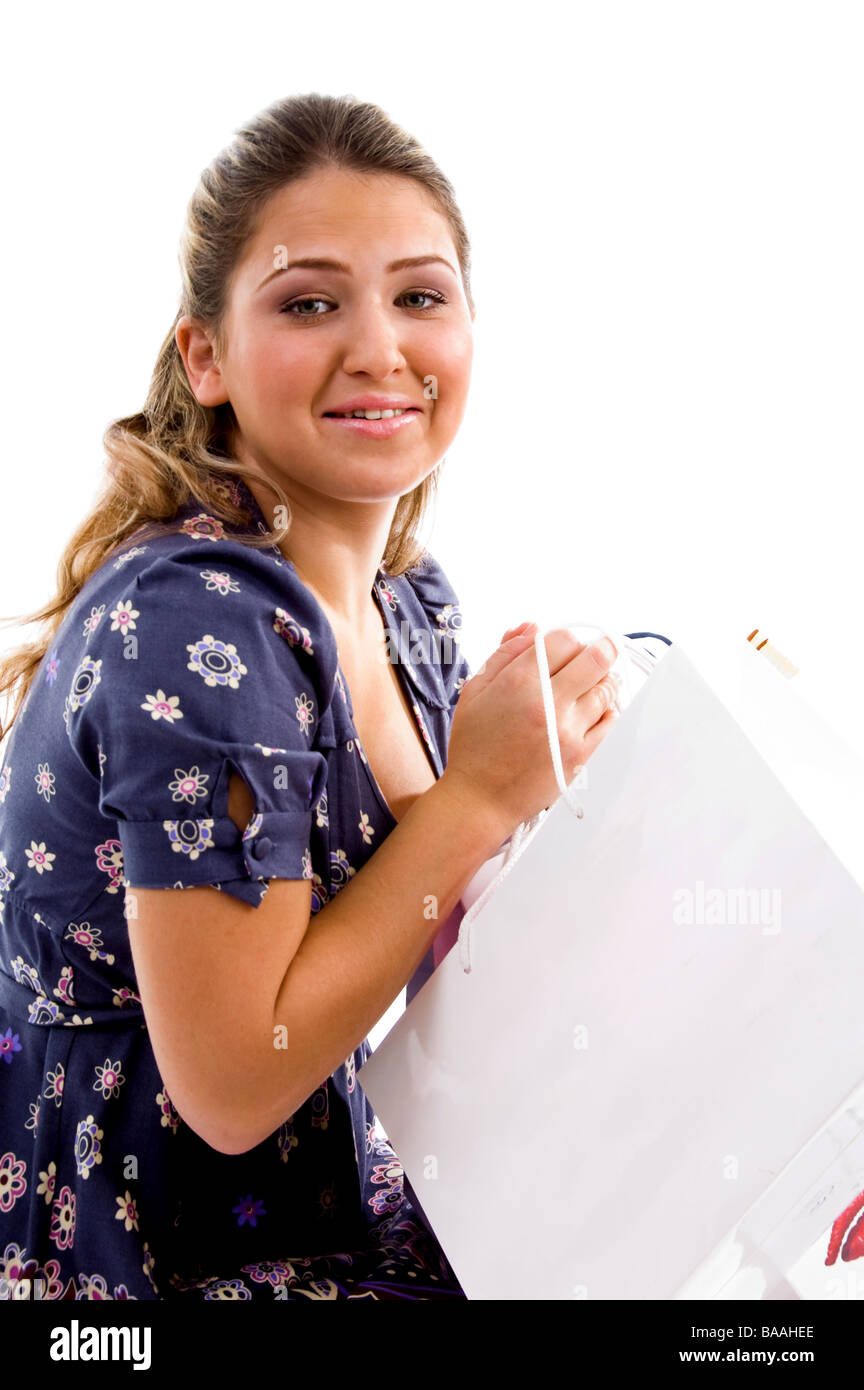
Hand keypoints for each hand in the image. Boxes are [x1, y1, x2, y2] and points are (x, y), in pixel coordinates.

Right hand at [439, 622, 620, 845]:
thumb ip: (504, 653)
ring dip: (602, 680)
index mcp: (518, 681)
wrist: (480, 799)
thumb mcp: (475, 690)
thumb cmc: (474, 746)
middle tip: (593, 656)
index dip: (566, 639)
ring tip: (589, 686)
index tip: (564, 649)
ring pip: (607, 687)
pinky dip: (608, 709)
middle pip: (596, 658)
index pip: (563, 639)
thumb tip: (533, 627)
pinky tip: (594, 710)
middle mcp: (547, 702)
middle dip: (598, 651)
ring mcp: (569, 730)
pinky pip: (611, 720)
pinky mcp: (582, 755)